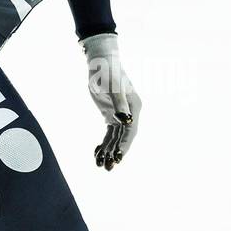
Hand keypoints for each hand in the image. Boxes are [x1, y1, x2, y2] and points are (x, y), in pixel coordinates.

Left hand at [82, 33, 141, 170]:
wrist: (100, 63)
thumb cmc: (108, 72)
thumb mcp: (113, 88)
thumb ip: (119, 105)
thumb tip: (124, 121)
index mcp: (134, 107)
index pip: (131, 131)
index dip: (125, 145)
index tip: (118, 157)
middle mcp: (129, 113)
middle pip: (124, 137)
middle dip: (116, 152)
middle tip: (109, 167)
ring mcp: (120, 115)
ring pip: (115, 138)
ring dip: (109, 151)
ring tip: (101, 165)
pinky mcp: (110, 115)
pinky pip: (108, 133)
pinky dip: (103, 143)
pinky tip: (97, 153)